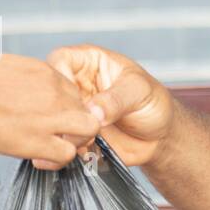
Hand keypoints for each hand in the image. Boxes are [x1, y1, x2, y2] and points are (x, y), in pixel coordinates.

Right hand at [0, 54, 100, 169]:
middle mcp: (56, 93)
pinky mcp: (40, 142)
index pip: (72, 91)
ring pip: (88, 130)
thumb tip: (11, 82)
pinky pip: (67, 155)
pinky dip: (57, 160)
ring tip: (55, 145)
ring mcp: (52, 117)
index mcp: (45, 72)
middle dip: (75, 122)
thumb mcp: (1, 64)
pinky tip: (40, 158)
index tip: (48, 115)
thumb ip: (19, 76)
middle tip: (56, 132)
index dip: (63, 106)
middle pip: (85, 109)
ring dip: (75, 140)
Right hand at [46, 44, 173, 165]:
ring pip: (53, 119)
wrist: (160, 136)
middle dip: (62, 110)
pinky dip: (67, 149)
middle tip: (83, 122)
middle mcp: (76, 85)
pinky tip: (85, 151)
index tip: (72, 95)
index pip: (60, 58)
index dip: (59, 75)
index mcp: (89, 62)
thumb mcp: (140, 92)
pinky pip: (61, 141)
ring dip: (65, 132)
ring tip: (88, 140)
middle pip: (49, 91)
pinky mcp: (75, 134)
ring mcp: (74, 111)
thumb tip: (94, 112)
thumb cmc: (153, 102)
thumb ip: (117, 99)